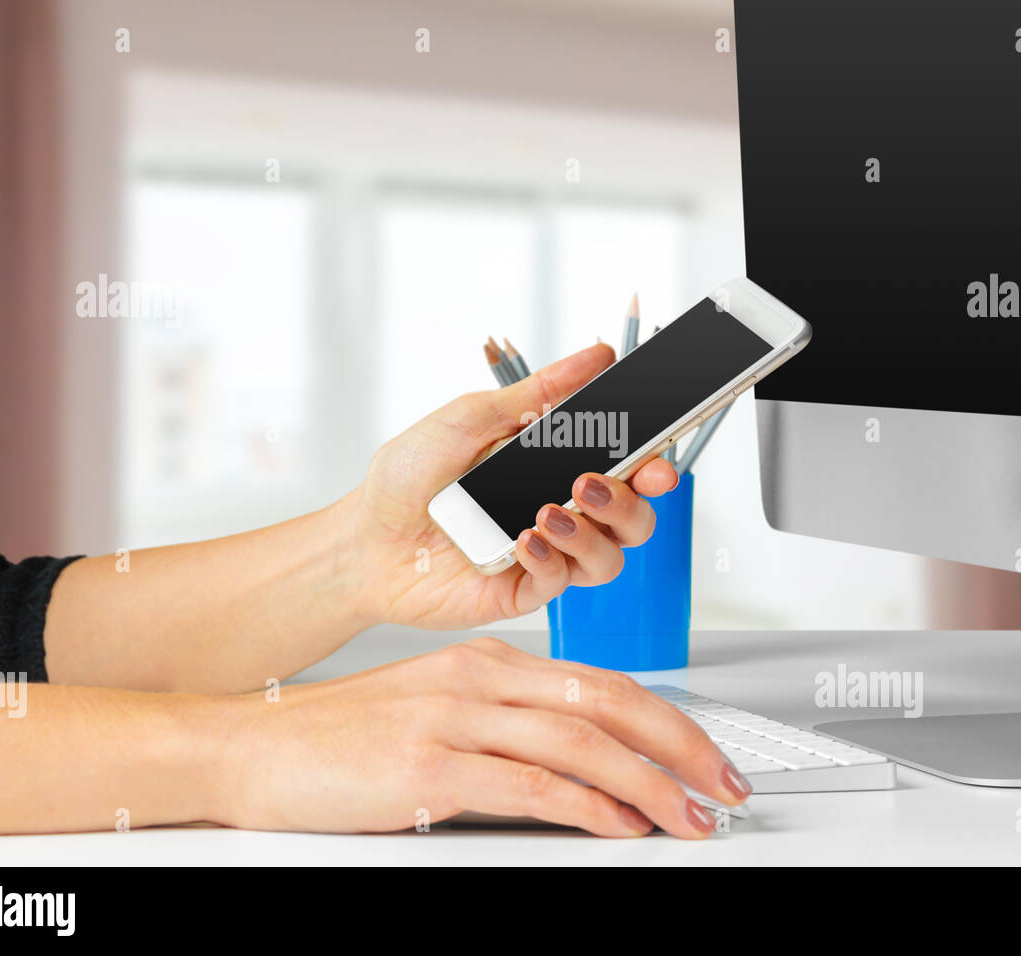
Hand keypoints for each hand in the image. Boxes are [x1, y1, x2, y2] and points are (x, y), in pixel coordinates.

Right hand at [220, 637, 750, 836]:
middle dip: (681, 745)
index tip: (706, 756)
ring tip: (690, 817)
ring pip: (579, 742)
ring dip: (649, 783)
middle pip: (607, 703)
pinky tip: (620, 827)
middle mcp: (479, 678)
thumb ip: (506, 729)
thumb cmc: (341, 736)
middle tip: (726, 784)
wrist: (252, 746)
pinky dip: (586, 806)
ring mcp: (453, 718)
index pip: (600, 683)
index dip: (667, 720)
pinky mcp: (427, 766)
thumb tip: (582, 771)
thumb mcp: (435, 713)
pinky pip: (528, 783)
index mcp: (486, 661)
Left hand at [342, 343, 677, 630]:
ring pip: (610, 556)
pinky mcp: (523, 592)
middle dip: (630, 501)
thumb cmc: (409, 477)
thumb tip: (597, 356)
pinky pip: (562, 584)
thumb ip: (539, 392)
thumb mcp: (471, 418)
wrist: (363, 538)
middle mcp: (560, 512)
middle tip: (590, 482)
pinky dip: (550, 559)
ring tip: (546, 511)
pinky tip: (522, 541)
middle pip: (635, 517)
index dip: (654, 464)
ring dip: (589, 532)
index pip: (627, 467)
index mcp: (554, 467)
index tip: (658, 458)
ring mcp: (545, 555)